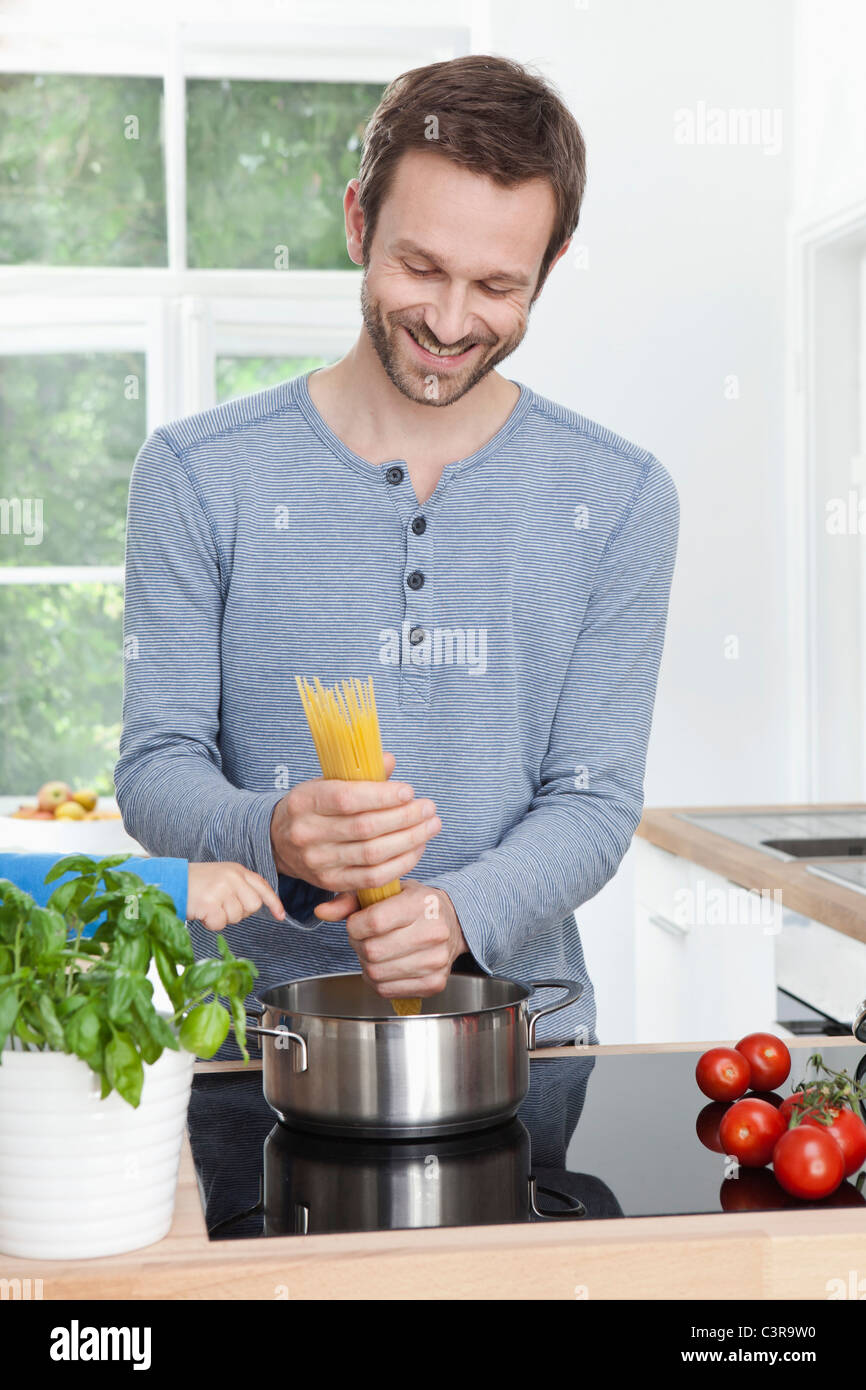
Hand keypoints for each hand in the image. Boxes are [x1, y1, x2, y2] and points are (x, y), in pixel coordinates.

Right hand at [187, 861, 285, 931]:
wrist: (170, 881)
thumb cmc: (195, 883)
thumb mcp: (221, 877)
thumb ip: (239, 886)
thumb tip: (256, 905)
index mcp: (237, 870)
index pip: (262, 886)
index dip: (274, 902)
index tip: (281, 915)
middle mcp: (232, 877)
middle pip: (253, 906)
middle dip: (240, 912)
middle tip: (222, 907)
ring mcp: (222, 889)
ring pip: (236, 917)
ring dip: (222, 918)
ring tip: (208, 906)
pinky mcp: (210, 902)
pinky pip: (220, 924)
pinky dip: (211, 924)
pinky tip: (202, 913)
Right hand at [269, 752, 441, 893]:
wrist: (278, 842)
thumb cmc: (312, 806)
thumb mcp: (325, 782)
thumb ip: (358, 773)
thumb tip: (388, 760)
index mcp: (305, 801)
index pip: (347, 799)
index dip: (382, 796)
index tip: (409, 791)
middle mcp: (308, 833)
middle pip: (365, 828)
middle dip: (405, 817)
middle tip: (429, 808)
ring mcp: (318, 862)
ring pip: (373, 854)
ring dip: (409, 840)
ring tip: (430, 826)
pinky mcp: (330, 882)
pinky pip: (373, 877)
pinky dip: (401, 863)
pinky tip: (417, 848)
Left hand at [314, 879, 469, 999]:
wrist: (452, 923)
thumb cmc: (415, 905)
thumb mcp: (387, 892)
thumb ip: (351, 901)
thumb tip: (321, 911)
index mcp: (422, 903)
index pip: (375, 922)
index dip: (355, 925)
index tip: (357, 922)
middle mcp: (434, 932)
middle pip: (373, 950)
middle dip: (359, 945)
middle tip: (365, 937)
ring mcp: (436, 961)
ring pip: (377, 972)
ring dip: (367, 963)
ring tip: (375, 950)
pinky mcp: (434, 983)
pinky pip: (387, 990)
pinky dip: (378, 980)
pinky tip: (386, 964)